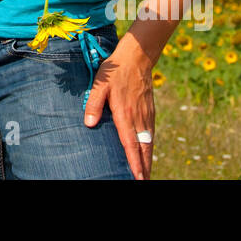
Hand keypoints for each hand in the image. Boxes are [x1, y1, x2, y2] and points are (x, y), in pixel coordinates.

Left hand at [84, 33, 155, 178]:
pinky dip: (150, 148)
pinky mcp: (150, 112)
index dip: (134, 162)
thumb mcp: (99, 84)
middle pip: (143, 149)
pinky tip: (148, 154)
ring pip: (149, 143)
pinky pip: (151, 135)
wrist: (137, 58)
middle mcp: (138, 118)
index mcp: (124, 114)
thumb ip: (93, 104)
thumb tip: (88, 123)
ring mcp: (146, 115)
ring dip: (148, 160)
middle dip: (144, 168)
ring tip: (146, 175)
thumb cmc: (115, 72)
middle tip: (143, 181)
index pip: (130, 144)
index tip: (137, 177)